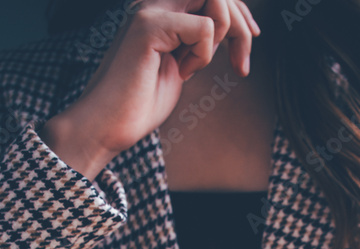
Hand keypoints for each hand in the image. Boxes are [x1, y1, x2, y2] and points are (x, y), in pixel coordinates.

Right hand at [40, 0, 259, 178]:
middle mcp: (153, 1)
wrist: (107, 125)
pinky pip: (204, 28)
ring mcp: (149, 10)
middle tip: (241, 62)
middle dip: (239, 22)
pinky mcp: (149, 25)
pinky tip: (182, 73)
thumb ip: (199, 39)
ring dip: (222, 37)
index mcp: (160, 8)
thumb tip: (233, 26)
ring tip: (197, 67)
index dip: (237, 10)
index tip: (252, 38)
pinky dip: (202, 56)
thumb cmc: (141, 102)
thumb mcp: (181, 63)